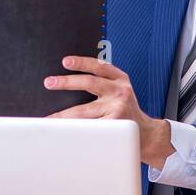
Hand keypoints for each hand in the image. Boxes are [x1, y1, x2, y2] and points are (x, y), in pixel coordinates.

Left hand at [45, 56, 174, 166]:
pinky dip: (76, 130)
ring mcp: (118, 110)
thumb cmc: (125, 109)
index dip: (82, 62)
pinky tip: (64, 131)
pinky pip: (91, 128)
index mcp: (120, 79)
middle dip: (67, 82)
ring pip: (85, 111)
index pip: (99, 66)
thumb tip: (68, 80)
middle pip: (90, 83)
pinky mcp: (115, 127)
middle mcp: (120, 91)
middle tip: (49, 82)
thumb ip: (102, 82)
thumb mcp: (120, 89)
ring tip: (49, 117)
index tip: (66, 61)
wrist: (146, 133)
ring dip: (64, 114)